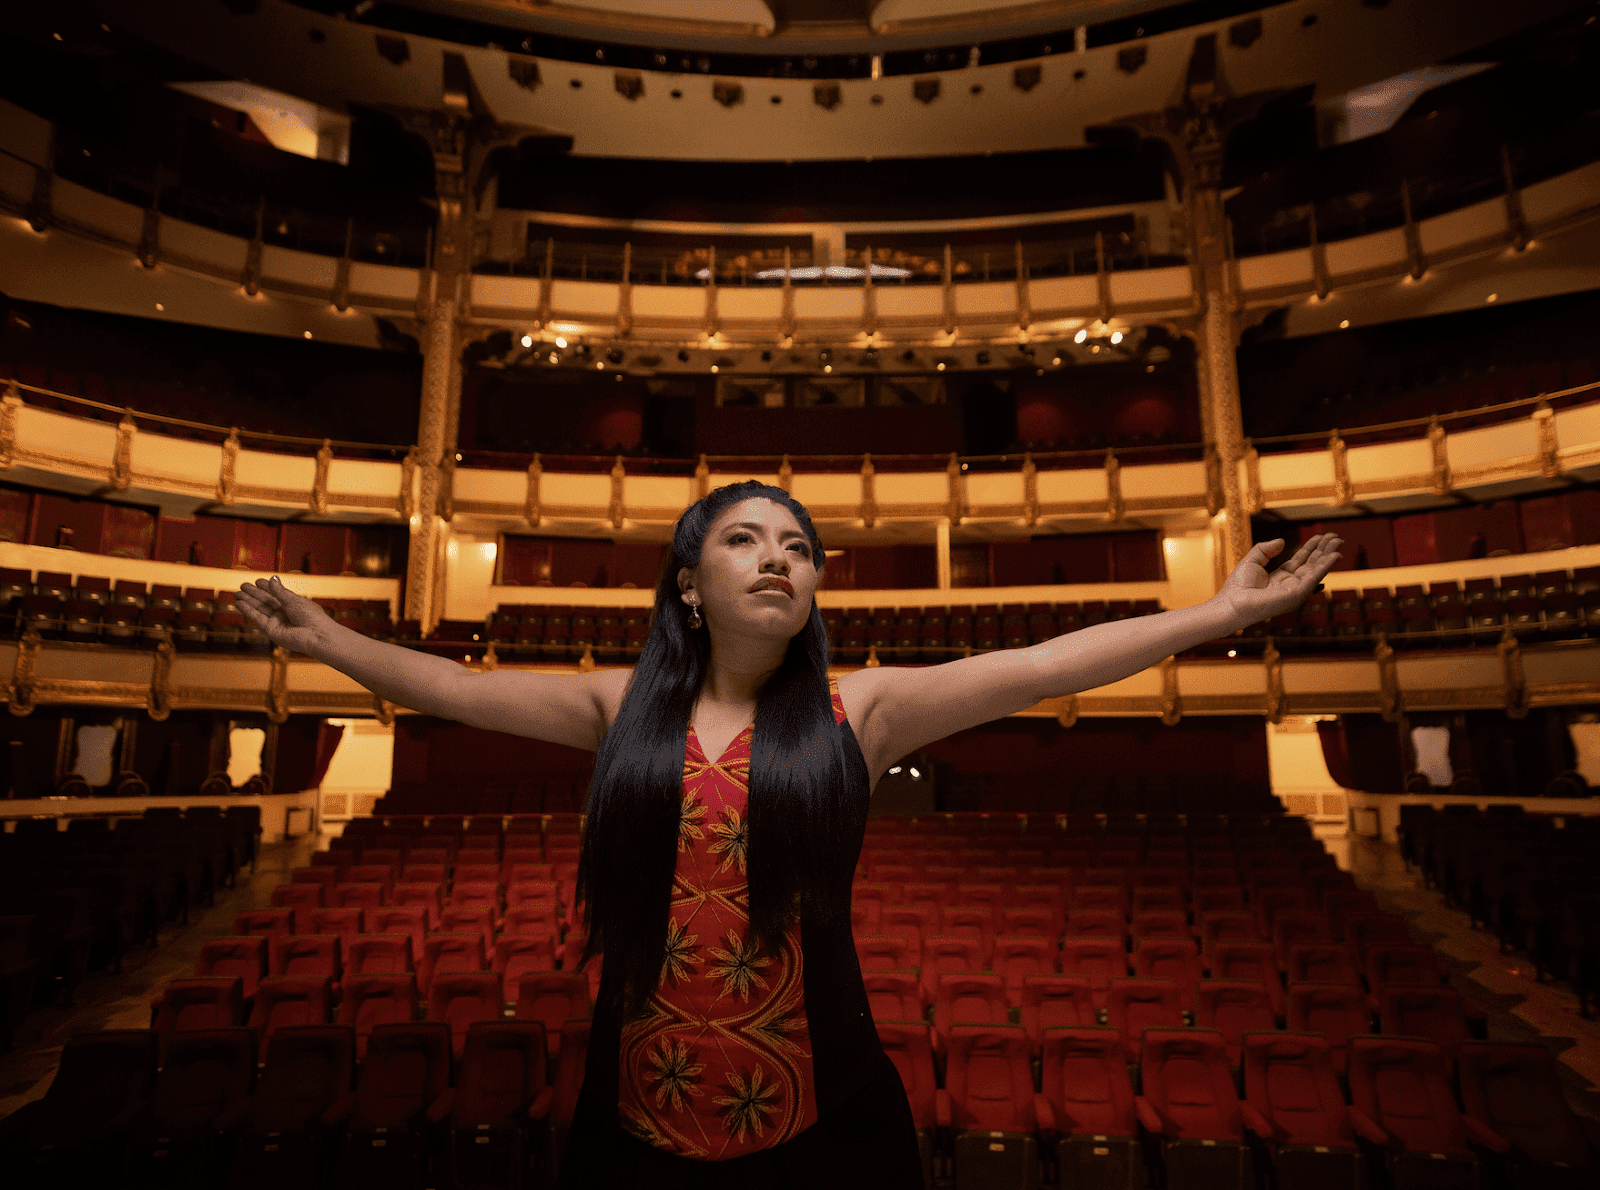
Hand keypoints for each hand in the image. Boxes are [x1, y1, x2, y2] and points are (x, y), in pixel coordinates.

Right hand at [235, 576, 334, 654]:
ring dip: (248, 601)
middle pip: (266, 601)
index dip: (267, 587)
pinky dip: (248, 611)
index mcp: (294, 605)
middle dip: (254, 594)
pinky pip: (257, 618)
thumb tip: (272, 578)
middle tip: (242, 585)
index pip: (277, 594)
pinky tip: (239, 603)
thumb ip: (280, 591)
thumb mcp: (294, 600)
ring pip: (260, 609)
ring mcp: (277, 622)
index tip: (257, 581)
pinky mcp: (271, 631)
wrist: (316, 635)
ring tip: (237, 593)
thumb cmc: (311, 616)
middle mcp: (285, 614)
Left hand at [1216, 533, 1342, 629]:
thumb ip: (1266, 549)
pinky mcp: (1296, 595)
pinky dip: (1325, 567)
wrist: (1231, 603)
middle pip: (1312, 564)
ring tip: (1339, 541)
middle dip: (1324, 550)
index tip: (1321, 536)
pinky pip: (1314, 578)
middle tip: (1336, 536)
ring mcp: (1294, 591)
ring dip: (1329, 556)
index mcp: (1281, 578)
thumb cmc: (1238, 587)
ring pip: (1316, 570)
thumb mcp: (1252, 560)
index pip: (1301, 561)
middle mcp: (1290, 585)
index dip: (1312, 548)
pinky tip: (1334, 556)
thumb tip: (1282, 541)